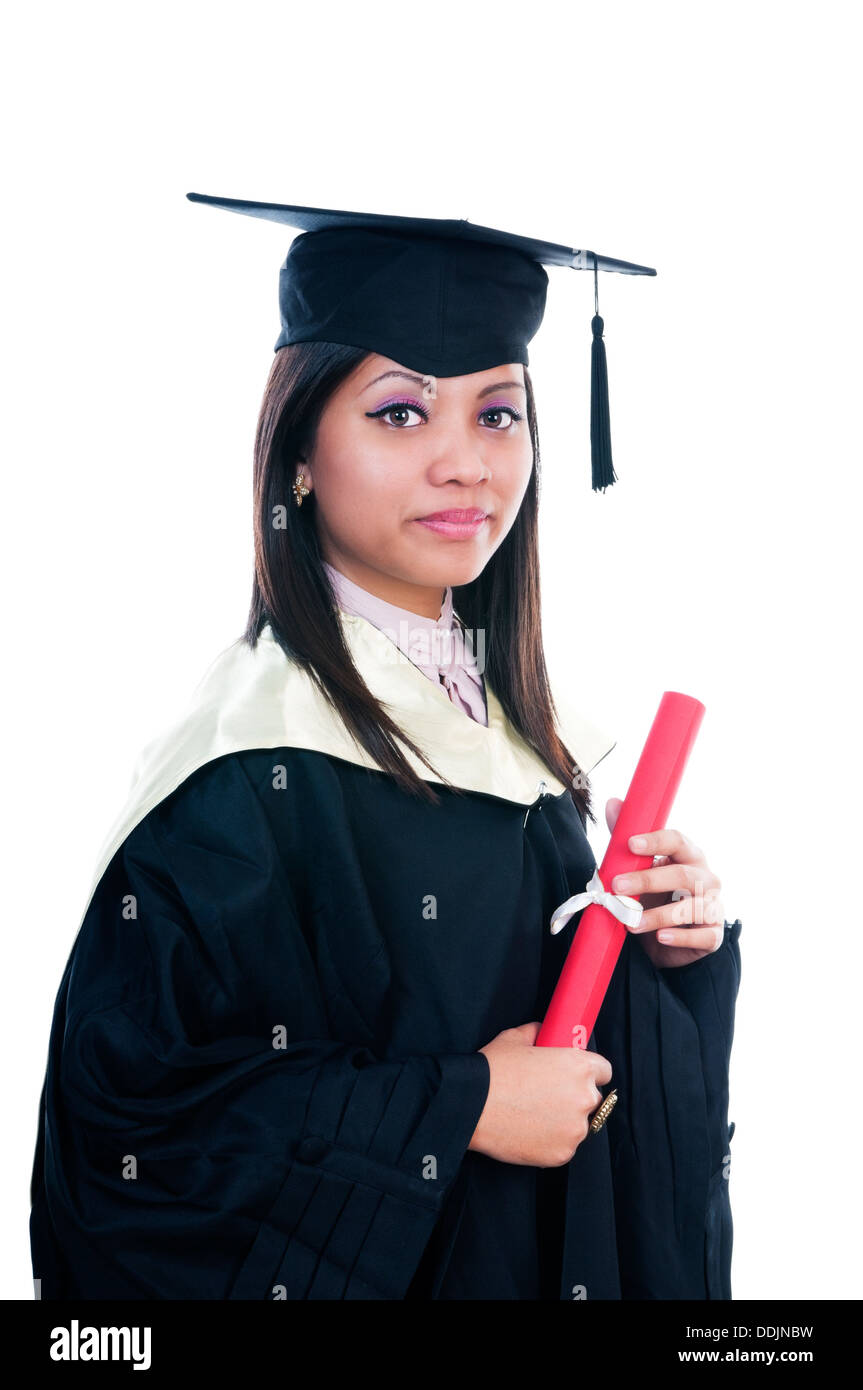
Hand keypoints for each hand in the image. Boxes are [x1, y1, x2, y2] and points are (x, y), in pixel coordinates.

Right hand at [469, 1022, 612, 1166]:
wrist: (471, 1106)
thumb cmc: (493, 1070)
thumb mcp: (516, 1038)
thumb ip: (538, 1032)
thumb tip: (544, 1032)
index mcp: (579, 1066)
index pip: (604, 1071)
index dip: (589, 1072)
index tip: (575, 1076)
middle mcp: (584, 1098)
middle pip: (592, 1099)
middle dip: (575, 1097)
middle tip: (548, 1096)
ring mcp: (575, 1129)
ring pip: (578, 1125)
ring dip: (563, 1121)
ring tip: (534, 1116)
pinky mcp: (563, 1154)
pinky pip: (564, 1146)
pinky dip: (551, 1141)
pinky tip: (529, 1131)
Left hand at [604, 798, 725, 968]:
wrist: (668, 941)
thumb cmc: (656, 896)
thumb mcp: (639, 868)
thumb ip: (626, 837)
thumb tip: (612, 802)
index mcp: (688, 857)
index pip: (678, 841)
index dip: (656, 841)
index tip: (631, 844)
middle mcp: (706, 879)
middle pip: (682, 875)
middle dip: (647, 880)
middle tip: (617, 887)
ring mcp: (713, 907)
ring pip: (691, 908)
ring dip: (657, 915)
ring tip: (629, 923)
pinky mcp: (714, 935)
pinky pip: (703, 936)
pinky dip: (681, 937)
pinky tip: (660, 937)